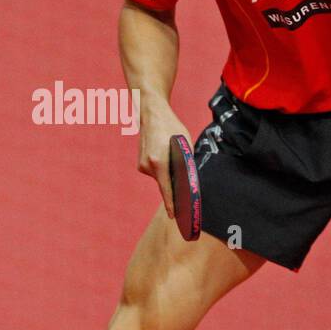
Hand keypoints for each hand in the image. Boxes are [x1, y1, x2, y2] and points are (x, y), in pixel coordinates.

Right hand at [137, 103, 191, 218]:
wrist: (151, 113)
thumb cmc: (171, 127)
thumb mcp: (184, 144)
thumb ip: (186, 163)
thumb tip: (189, 181)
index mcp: (159, 162)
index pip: (166, 189)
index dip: (171, 204)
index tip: (173, 216)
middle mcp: (148, 166)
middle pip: (165, 183)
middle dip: (175, 182)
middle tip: (182, 173)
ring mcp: (142, 165)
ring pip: (161, 177)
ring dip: (168, 172)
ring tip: (170, 153)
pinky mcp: (141, 164)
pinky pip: (156, 171)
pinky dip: (162, 167)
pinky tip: (164, 153)